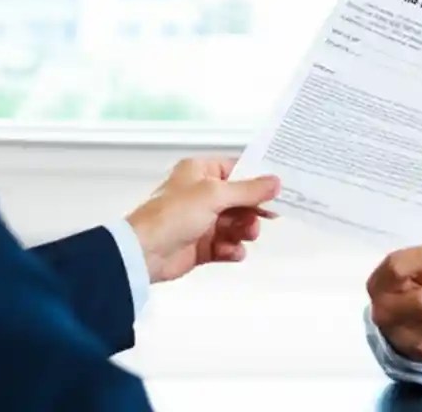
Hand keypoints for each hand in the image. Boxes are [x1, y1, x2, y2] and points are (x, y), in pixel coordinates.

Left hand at [126, 158, 279, 283]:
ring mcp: (200, 221)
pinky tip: (232, 252)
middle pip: (240, 200)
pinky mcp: (200, 246)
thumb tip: (275, 182)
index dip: (257, 180)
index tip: (277, 189)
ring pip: (235, 224)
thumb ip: (248, 190)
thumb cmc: (171, 215)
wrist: (144, 252)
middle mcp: (200, 194)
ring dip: (244, 231)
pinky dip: (232, 249)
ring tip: (244, 236)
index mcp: (200, 172)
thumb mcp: (214, 194)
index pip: (236, 170)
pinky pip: (226, 246)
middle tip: (266, 217)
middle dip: (252, 210)